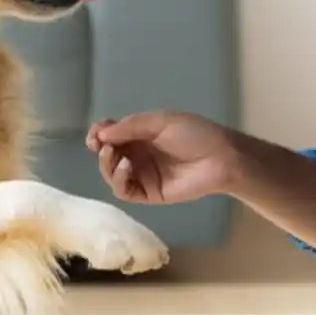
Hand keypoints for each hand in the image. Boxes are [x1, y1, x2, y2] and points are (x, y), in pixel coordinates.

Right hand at [86, 110, 241, 204]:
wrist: (219, 158)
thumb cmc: (194, 134)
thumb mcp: (161, 121)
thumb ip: (131, 126)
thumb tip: (101, 134)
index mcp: (141, 134)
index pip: (111, 134)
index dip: (99, 133)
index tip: (96, 133)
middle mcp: (138, 154)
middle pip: (107, 154)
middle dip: (100, 148)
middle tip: (101, 144)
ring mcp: (142, 174)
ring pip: (111, 173)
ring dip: (107, 164)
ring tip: (115, 155)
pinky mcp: (148, 193)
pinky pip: (124, 190)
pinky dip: (118, 179)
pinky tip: (126, 167)